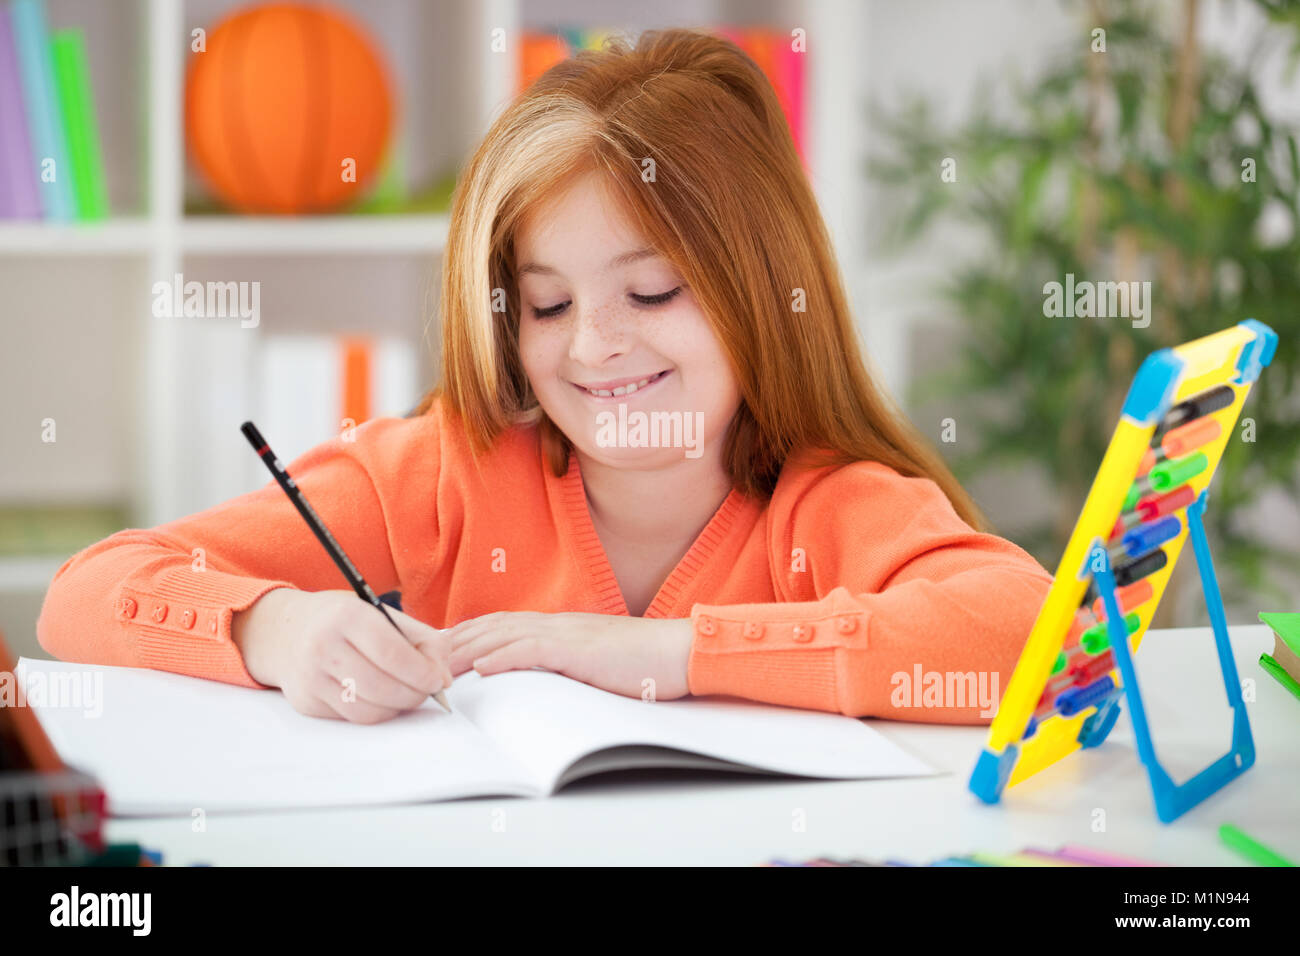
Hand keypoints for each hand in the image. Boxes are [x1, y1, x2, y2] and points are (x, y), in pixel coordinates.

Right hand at [234, 588, 453, 723]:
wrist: (287, 632)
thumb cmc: (345, 621)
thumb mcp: (382, 614)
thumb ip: (423, 640)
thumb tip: (444, 679)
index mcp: (347, 617)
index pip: (392, 654)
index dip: (422, 673)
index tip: (438, 680)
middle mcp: (323, 646)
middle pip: (382, 687)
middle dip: (414, 695)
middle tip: (426, 691)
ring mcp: (311, 677)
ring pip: (368, 710)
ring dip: (397, 708)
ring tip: (406, 694)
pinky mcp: (306, 702)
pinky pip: (352, 718)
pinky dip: (375, 712)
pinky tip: (380, 698)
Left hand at [445, 612, 694, 699]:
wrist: (681, 652)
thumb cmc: (645, 663)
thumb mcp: (594, 662)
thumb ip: (565, 665)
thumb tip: (537, 680)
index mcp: (560, 627)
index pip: (502, 625)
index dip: (467, 634)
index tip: (438, 647)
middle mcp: (557, 624)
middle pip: (492, 626)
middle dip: (454, 640)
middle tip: (420, 655)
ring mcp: (568, 634)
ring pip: (505, 635)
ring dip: (467, 650)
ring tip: (436, 664)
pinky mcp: (580, 649)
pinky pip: (534, 649)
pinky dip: (503, 656)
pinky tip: (482, 668)